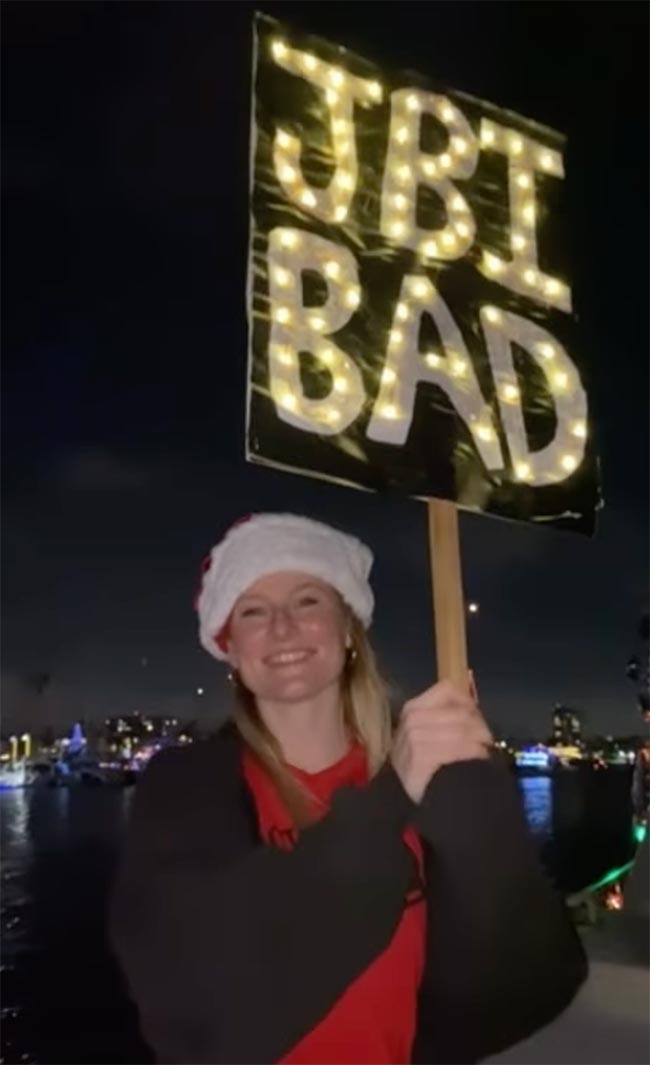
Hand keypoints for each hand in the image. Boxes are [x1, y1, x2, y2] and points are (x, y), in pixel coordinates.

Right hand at [390, 679, 493, 803]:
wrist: (398, 794)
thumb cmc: (417, 761)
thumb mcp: (423, 733)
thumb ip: (443, 717)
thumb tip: (472, 707)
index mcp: (413, 708)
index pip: (447, 690)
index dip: (467, 702)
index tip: (477, 717)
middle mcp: (412, 719)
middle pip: (460, 712)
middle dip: (480, 726)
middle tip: (487, 740)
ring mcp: (415, 737)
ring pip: (463, 730)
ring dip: (481, 741)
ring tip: (485, 750)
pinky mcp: (421, 756)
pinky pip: (459, 748)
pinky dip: (475, 752)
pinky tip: (480, 758)